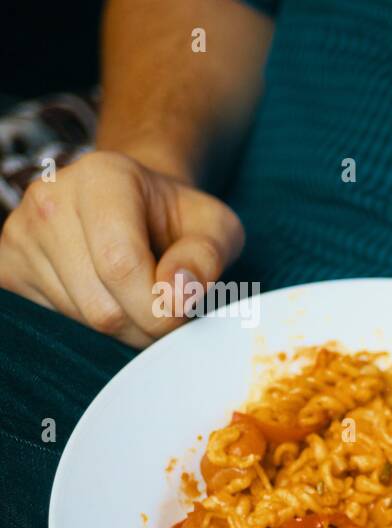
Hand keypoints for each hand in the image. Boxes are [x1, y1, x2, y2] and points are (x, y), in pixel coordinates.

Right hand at [0, 149, 244, 346]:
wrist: (134, 204)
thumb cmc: (177, 219)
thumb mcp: (215, 227)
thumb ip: (207, 256)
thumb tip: (177, 293)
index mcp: (103, 177)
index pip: (122, 264)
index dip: (160, 309)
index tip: (184, 313)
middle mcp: (49, 198)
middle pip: (101, 305)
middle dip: (146, 326)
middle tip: (169, 312)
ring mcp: (19, 233)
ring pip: (80, 321)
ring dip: (123, 330)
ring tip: (141, 298)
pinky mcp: (7, 267)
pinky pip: (54, 323)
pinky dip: (91, 328)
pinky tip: (109, 298)